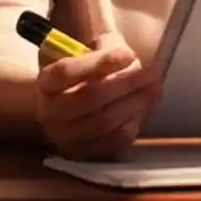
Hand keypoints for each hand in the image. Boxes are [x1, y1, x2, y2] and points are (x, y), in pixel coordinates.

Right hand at [35, 31, 161, 160]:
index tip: (129, 54)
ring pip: (102, 121)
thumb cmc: (85, 73)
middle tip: (151, 73)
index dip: (99, 63)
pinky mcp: (83, 154)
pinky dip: (131, 124)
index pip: (66, 72)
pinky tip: (144, 109)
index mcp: (46, 82)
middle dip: (125, 83)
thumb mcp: (89, 49)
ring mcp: (64, 137)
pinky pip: (112, 143)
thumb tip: (127, 54)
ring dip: (134, 103)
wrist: (69, 105)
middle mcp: (49, 112)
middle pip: (88, 97)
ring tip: (154, 88)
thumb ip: (104, 46)